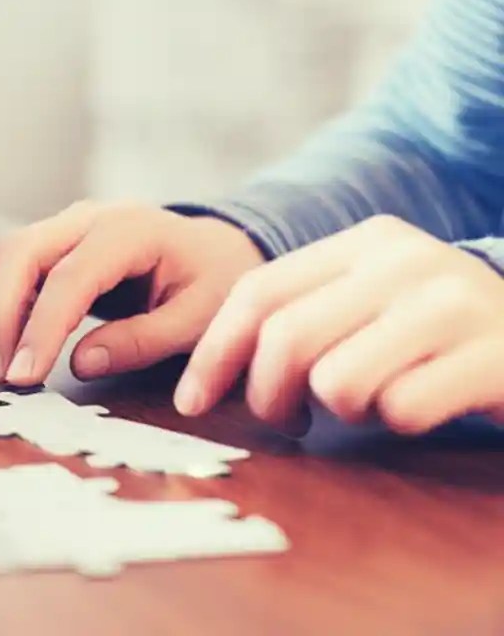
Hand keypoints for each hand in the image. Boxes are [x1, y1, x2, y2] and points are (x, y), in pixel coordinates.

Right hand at [0, 202, 264, 384]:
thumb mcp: (198, 319)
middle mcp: (88, 218)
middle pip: (18, 254)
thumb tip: (81, 363)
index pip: (69, 277)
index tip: (24, 376)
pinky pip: (7, 262)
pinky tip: (17, 337)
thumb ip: (143, 341)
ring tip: (7, 362)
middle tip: (4, 374)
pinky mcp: (50, 241)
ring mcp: (64, 225)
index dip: (41, 329)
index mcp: (130, 231)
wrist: (215, 248)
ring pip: (3, 255)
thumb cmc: (212, 282)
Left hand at [178, 216, 503, 433]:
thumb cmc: (443, 337)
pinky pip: (403, 408)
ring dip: (343, 411)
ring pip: (337, 381)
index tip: (191, 402)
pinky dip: (403, 421)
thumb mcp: (372, 303)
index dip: (214, 353)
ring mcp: (455, 303)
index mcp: (366, 241)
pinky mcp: (497, 354)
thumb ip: (301, 317)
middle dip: (266, 396)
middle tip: (286, 421)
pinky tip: (428, 405)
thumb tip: (202, 378)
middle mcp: (406, 260)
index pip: (258, 293)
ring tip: (375, 402)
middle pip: (285, 339)